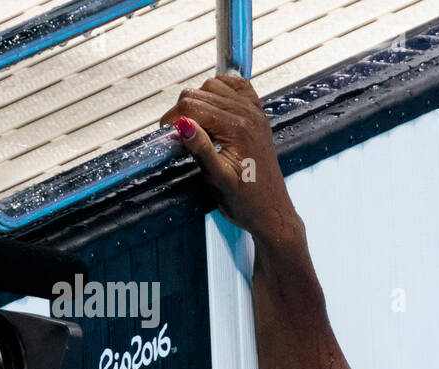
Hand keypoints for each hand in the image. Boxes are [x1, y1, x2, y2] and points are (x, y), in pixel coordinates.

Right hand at [160, 76, 299, 242]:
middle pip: (200, 92)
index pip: (192, 106)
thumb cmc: (246, 202)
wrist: (271, 212)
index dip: (173, 119)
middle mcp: (249, 115)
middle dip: (183, 110)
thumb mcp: (217, 179)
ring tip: (197, 127)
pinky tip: (214, 108)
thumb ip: (200, 148)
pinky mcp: (258, 116)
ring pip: (215, 85)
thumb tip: (181, 124)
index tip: (167, 135)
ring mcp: (255, 113)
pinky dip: (221, 90)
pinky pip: (237, 86)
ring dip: (199, 100)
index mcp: (238, 128)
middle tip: (180, 135)